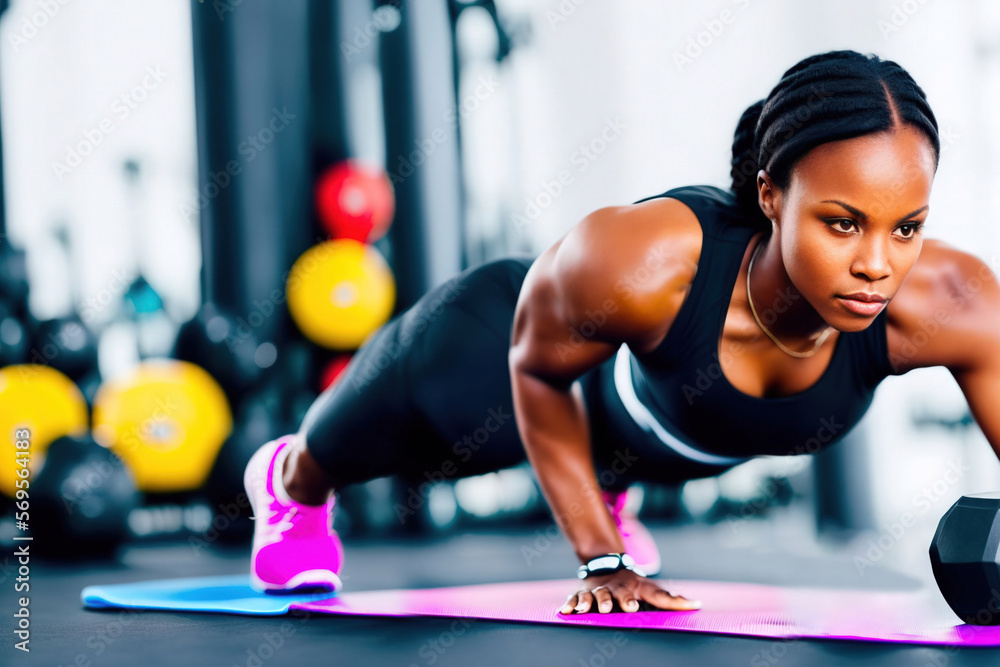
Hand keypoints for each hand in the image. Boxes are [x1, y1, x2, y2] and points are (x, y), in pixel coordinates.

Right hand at [558, 569, 701, 613]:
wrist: (607, 566)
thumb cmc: (633, 584)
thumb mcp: (650, 588)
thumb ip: (670, 598)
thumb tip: (696, 604)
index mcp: (628, 589)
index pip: (631, 595)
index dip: (631, 601)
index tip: (632, 607)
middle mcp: (611, 589)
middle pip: (608, 595)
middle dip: (605, 601)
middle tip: (605, 608)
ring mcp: (595, 591)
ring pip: (590, 596)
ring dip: (587, 602)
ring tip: (583, 609)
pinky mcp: (582, 593)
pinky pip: (573, 599)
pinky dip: (569, 604)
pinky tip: (565, 611)